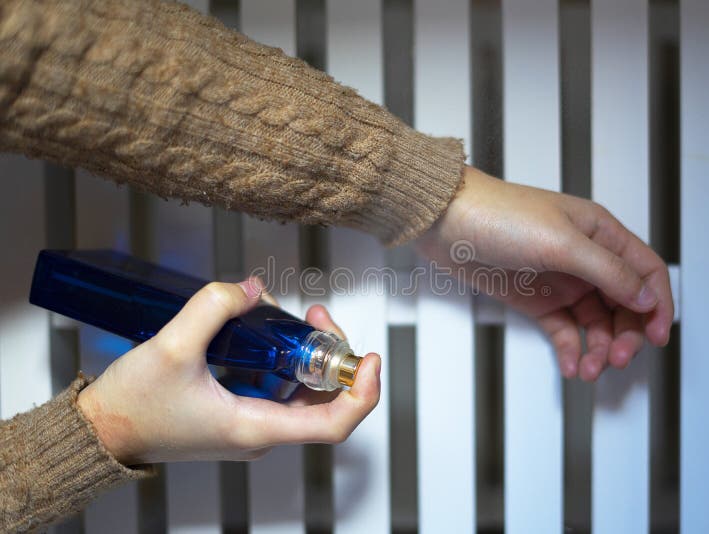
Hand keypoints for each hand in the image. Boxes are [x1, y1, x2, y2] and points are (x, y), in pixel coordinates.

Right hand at [77, 280, 380, 464]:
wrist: (102, 430)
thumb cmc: (133, 406)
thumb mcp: (171, 347)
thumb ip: (214, 307)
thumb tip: (252, 288)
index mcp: (254, 427)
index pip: (333, 424)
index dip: (362, 392)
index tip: (370, 359)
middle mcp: (261, 431)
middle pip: (325, 401)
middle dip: (331, 355)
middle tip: (316, 317)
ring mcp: (252, 422)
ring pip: (305, 392)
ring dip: (309, 354)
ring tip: (299, 318)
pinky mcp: (240, 411)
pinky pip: (281, 388)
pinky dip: (286, 359)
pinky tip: (273, 330)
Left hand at [415, 166, 672, 381]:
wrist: (445, 222)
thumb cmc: (498, 215)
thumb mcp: (562, 242)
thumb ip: (608, 271)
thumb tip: (647, 296)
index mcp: (600, 233)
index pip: (646, 271)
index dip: (658, 304)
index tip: (659, 336)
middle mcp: (585, 258)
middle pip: (625, 304)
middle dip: (627, 334)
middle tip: (618, 358)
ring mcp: (561, 281)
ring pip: (595, 322)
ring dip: (598, 348)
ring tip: (590, 368)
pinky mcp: (536, 300)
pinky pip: (564, 330)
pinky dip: (570, 348)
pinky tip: (570, 364)